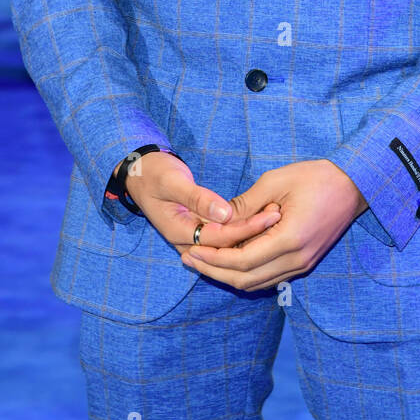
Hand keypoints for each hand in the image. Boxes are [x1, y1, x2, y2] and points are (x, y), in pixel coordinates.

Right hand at [121, 152, 281, 253]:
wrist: (139, 174)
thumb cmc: (154, 175)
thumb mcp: (173, 182)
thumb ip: (198, 198)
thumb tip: (225, 213)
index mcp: (179, 233)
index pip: (220, 238)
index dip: (246, 227)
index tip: (270, 215)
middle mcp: (188, 242)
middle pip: (227, 245)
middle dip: (254, 232)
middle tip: (279, 214)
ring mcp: (193, 238)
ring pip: (227, 243)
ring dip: (251, 232)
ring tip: (276, 215)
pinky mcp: (199, 230)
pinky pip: (224, 236)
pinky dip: (242, 228)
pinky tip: (262, 219)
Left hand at [179, 159, 366, 291]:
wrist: (355, 185)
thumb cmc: (316, 177)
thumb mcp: (276, 181)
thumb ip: (245, 204)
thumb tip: (217, 219)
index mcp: (289, 239)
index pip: (242, 261)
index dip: (214, 259)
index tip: (192, 249)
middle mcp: (297, 259)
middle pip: (246, 279)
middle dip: (214, 271)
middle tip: (188, 259)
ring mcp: (303, 264)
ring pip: (257, 283)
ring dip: (228, 275)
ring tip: (202, 261)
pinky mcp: (305, 262)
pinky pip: (269, 277)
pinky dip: (246, 273)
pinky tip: (229, 261)